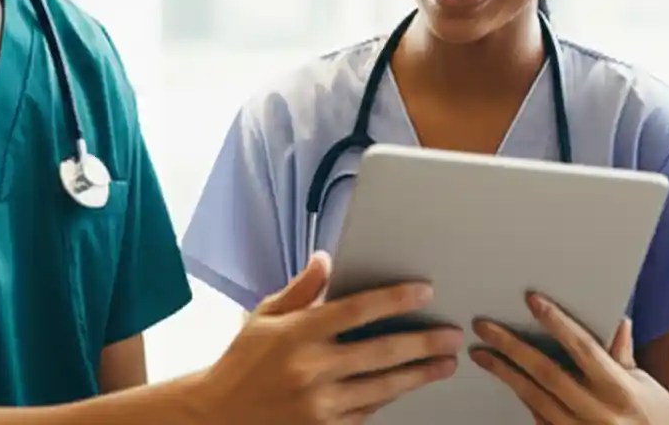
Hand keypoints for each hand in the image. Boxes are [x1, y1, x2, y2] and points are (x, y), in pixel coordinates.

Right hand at [188, 251, 461, 423]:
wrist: (217, 417)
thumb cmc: (242, 362)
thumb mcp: (264, 317)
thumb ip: (300, 290)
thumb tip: (325, 259)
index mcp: (297, 334)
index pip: (356, 310)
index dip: (394, 299)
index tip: (423, 292)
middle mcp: (311, 369)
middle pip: (380, 352)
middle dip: (422, 343)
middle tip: (451, 336)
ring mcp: (319, 404)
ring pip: (382, 387)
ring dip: (419, 375)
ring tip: (445, 364)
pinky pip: (367, 412)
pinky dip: (389, 398)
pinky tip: (408, 386)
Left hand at [470, 293, 668, 424]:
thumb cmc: (656, 417)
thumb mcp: (646, 384)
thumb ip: (624, 354)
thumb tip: (617, 319)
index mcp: (620, 389)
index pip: (583, 348)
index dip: (557, 322)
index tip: (531, 299)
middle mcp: (598, 413)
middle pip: (547, 374)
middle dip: (512, 348)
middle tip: (484, 326)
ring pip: (534, 399)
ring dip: (505, 374)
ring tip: (481, 354)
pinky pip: (537, 419)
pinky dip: (520, 397)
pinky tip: (505, 379)